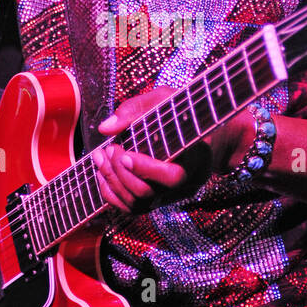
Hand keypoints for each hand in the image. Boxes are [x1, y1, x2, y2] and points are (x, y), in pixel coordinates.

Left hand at [91, 87, 250, 214]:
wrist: (207, 132)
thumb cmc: (185, 111)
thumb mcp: (165, 99)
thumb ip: (135, 109)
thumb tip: (105, 128)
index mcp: (197, 158)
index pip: (173, 178)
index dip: (146, 170)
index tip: (125, 154)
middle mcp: (187, 183)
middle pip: (148, 193)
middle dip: (120, 173)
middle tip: (109, 148)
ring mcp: (173, 195)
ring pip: (137, 204)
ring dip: (112, 181)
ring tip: (100, 156)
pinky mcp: (159, 200)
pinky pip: (132, 208)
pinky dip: (111, 193)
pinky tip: (101, 172)